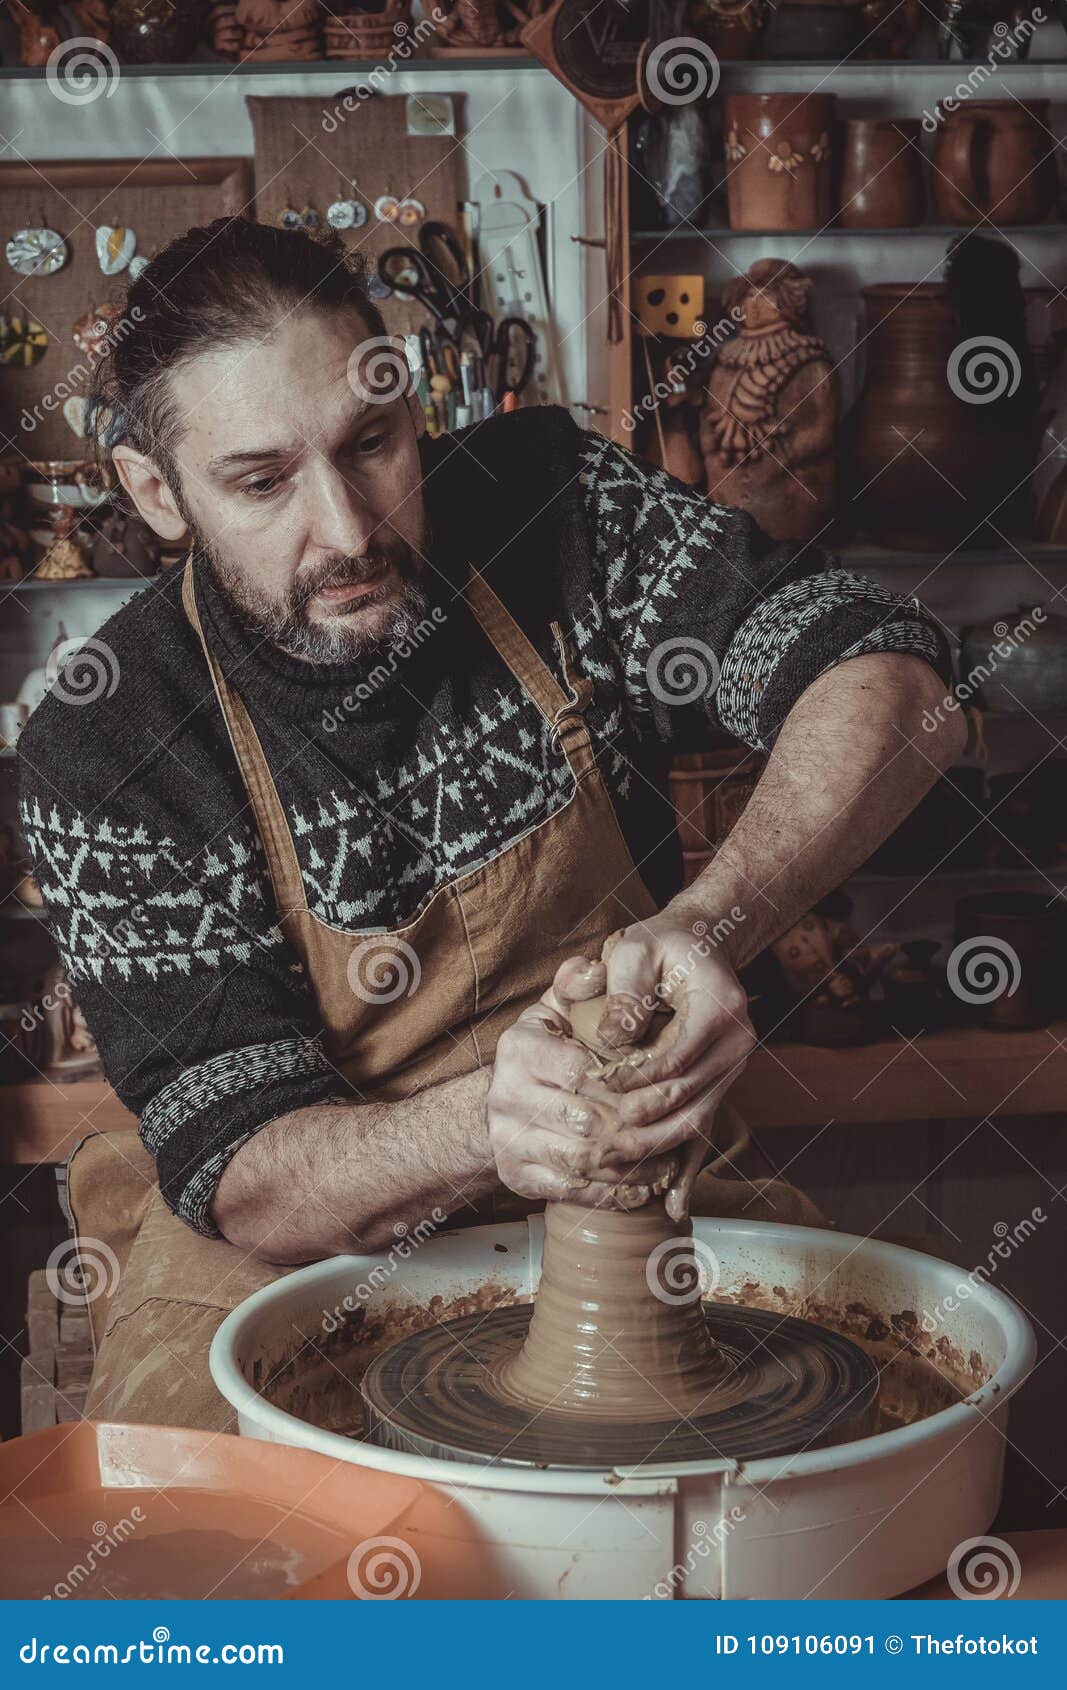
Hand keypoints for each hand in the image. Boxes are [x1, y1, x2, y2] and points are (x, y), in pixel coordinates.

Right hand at [487, 958, 679, 1208]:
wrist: (503, 1103)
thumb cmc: (547, 1049)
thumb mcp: (558, 1008)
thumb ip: (578, 982)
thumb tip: (598, 971)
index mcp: (518, 1049)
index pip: (580, 1070)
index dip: (627, 1081)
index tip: (662, 1082)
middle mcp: (505, 1096)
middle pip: (586, 1120)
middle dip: (639, 1124)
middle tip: (680, 1122)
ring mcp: (508, 1141)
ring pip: (583, 1160)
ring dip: (635, 1161)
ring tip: (672, 1153)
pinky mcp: (518, 1178)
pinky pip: (574, 1192)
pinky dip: (617, 1191)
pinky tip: (649, 1181)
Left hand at [581, 909, 755, 1220]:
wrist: (698, 945)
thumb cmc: (659, 946)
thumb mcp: (635, 950)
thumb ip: (623, 990)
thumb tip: (613, 1039)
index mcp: (720, 1008)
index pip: (674, 1058)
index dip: (634, 1079)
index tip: (595, 1088)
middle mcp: (736, 1045)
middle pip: (687, 1100)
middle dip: (640, 1126)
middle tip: (595, 1147)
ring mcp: (733, 1069)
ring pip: (696, 1123)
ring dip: (655, 1151)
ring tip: (613, 1170)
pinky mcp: (720, 1085)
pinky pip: (706, 1132)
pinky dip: (688, 1170)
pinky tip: (671, 1206)